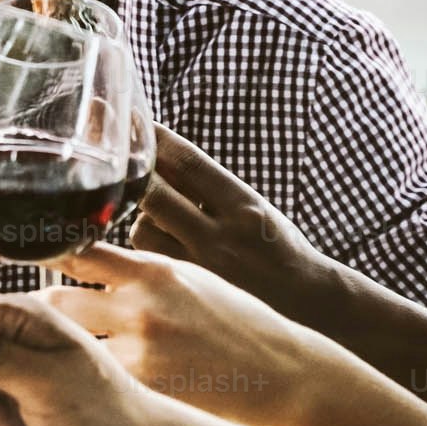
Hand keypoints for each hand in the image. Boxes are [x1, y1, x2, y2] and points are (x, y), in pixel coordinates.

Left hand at [47, 245, 332, 425]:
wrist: (281, 374)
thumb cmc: (237, 323)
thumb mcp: (192, 279)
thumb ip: (142, 271)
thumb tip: (90, 257)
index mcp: (154, 271)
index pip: (76, 252)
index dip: (41, 257)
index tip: (16, 262)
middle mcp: (142, 308)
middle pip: (57, 303)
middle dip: (39, 313)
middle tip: (20, 320)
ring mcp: (141, 353)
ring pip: (69, 347)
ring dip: (54, 350)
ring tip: (43, 354)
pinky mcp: (143, 391)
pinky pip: (93, 383)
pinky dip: (80, 383)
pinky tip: (74, 386)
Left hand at [137, 126, 339, 319]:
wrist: (303, 302)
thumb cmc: (275, 248)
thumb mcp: (253, 208)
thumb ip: (210, 188)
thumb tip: (161, 156)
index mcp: (244, 205)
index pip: (190, 163)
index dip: (158, 139)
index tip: (138, 124)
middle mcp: (222, 236)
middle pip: (155, 194)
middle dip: (135, 175)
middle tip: (122, 165)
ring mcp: (201, 267)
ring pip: (142, 230)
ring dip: (142, 216)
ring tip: (161, 219)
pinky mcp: (185, 290)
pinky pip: (147, 260)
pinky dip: (147, 247)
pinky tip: (164, 246)